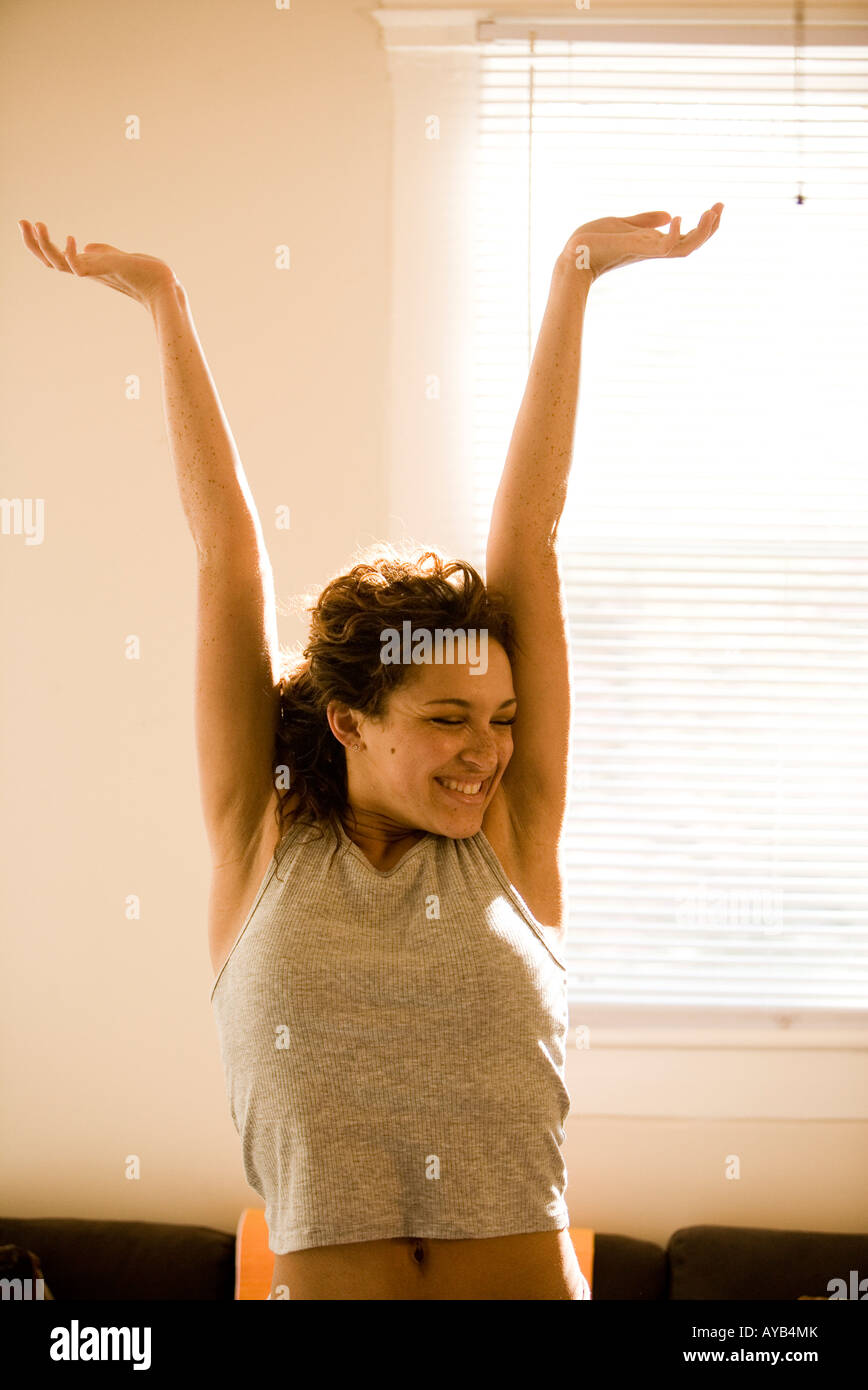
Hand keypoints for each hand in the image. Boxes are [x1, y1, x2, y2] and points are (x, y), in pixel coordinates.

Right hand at [18, 219, 176, 308]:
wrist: (163, 285)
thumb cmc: (143, 273)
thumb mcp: (116, 257)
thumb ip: (100, 251)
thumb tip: (86, 247)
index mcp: (86, 266)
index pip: (55, 257)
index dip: (39, 243)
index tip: (28, 223)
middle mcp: (86, 270)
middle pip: (49, 261)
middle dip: (32, 242)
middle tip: (21, 221)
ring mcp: (95, 272)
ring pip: (58, 264)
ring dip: (44, 245)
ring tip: (37, 224)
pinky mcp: (105, 271)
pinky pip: (79, 268)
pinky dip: (71, 254)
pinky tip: (71, 238)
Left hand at [559, 204, 722, 283]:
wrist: (574, 255)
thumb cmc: (595, 242)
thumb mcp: (625, 225)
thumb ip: (646, 221)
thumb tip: (670, 215)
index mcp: (653, 244)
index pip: (686, 239)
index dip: (704, 226)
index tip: (716, 207)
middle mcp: (654, 250)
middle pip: (692, 245)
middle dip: (710, 227)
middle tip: (721, 205)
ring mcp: (648, 251)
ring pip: (686, 248)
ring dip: (702, 231)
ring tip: (711, 211)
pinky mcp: (638, 249)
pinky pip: (665, 247)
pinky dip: (676, 234)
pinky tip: (680, 218)